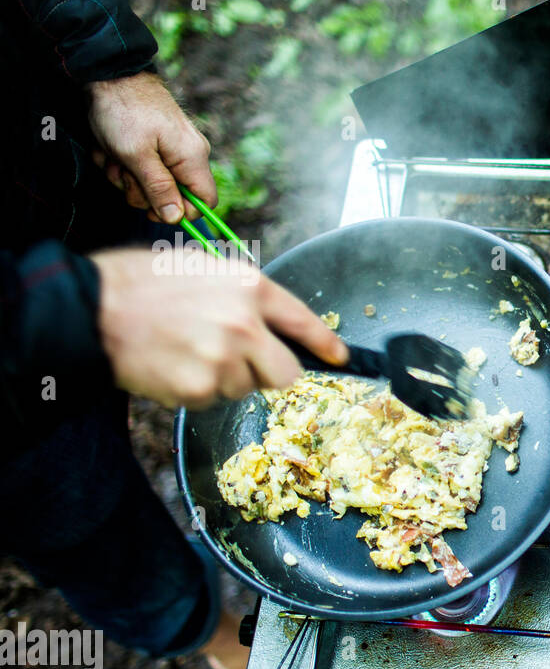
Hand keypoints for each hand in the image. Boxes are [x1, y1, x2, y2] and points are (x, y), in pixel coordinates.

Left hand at [86, 72, 216, 224]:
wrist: (109, 73)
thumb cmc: (124, 111)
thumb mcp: (136, 155)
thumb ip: (158, 189)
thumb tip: (176, 218)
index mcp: (192, 158)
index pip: (204, 202)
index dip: (180, 213)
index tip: (151, 211)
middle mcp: (188, 155)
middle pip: (173, 195)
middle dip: (141, 191)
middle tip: (122, 173)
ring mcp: (171, 148)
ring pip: (151, 183)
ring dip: (125, 176)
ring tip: (111, 155)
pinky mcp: (155, 143)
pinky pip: (140, 167)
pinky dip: (120, 163)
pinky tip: (109, 147)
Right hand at [93, 247, 348, 407]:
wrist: (91, 309)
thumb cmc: (142, 284)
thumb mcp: (204, 269)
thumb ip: (245, 296)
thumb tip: (274, 324)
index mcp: (249, 288)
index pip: (304, 322)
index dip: (325, 344)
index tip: (339, 357)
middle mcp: (244, 324)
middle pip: (286, 373)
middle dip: (268, 372)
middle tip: (236, 359)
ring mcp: (223, 359)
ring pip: (246, 388)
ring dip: (225, 378)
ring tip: (188, 350)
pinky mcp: (199, 388)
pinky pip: (213, 400)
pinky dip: (197, 389)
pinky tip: (173, 365)